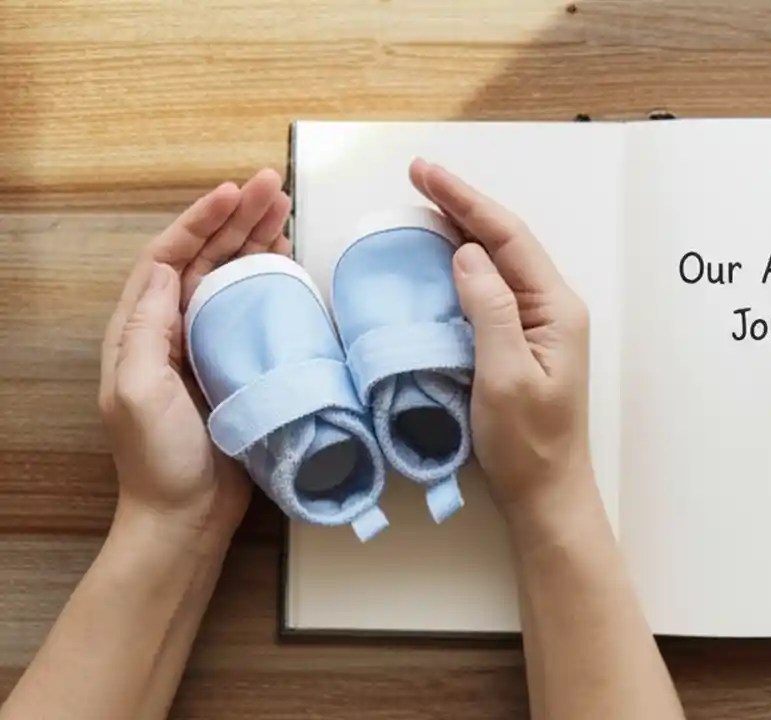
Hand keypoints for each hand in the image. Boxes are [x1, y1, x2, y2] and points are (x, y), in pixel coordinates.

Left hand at [99, 169, 291, 544]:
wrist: (187, 516)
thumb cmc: (159, 459)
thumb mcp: (135, 391)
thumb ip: (146, 328)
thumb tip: (167, 271)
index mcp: (142, 330)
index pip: (168, 256)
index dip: (201, 220)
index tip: (234, 191)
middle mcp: (172, 330)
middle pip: (204, 258)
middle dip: (237, 218)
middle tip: (274, 185)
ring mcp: (206, 346)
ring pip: (230, 276)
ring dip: (256, 240)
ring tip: (286, 209)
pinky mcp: (237, 364)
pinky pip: (254, 308)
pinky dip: (271, 279)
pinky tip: (288, 262)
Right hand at [410, 159, 594, 522]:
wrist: (546, 492)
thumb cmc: (528, 442)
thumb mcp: (504, 375)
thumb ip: (489, 309)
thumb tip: (467, 253)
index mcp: (556, 308)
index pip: (508, 237)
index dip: (465, 200)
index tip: (424, 173)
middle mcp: (553, 307)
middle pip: (505, 240)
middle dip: (462, 204)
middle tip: (417, 175)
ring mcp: (540, 324)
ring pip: (499, 261)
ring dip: (463, 229)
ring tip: (426, 203)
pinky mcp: (524, 341)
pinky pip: (493, 288)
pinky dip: (464, 263)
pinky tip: (443, 256)